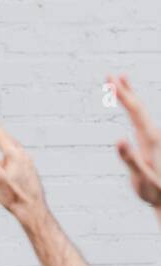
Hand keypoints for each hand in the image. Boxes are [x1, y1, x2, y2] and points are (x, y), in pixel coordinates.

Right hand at [0, 120, 46, 224]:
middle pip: (11, 146)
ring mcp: (29, 169)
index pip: (3, 138)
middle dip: (0, 141)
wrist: (33, 213)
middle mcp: (24, 160)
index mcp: (15, 156)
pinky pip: (14, 173)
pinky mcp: (31, 179)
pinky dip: (3, 177)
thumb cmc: (13, 196)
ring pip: (11, 161)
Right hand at [109, 74, 160, 206]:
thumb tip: (118, 139)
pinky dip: (133, 111)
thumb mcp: (142, 177)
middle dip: (125, 90)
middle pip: (138, 107)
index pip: (135, 111)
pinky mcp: (150, 145)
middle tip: (111, 74)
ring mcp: (151, 139)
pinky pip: (139, 122)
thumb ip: (131, 159)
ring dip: (129, 97)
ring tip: (121, 83)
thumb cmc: (155, 191)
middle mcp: (152, 135)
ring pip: (140, 113)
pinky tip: (130, 109)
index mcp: (151, 139)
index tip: (111, 81)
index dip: (123, 95)